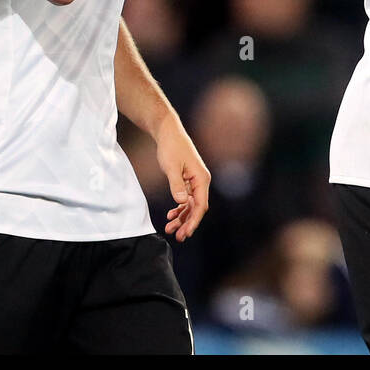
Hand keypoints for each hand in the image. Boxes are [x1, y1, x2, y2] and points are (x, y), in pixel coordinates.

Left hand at [155, 117, 210, 241]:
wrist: (168, 132)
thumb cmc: (171, 147)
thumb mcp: (171, 167)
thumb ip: (177, 185)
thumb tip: (182, 202)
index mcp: (201, 179)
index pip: (200, 205)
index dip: (194, 221)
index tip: (186, 233)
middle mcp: (201, 181)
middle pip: (197, 208)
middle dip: (187, 223)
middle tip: (177, 236)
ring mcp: (195, 181)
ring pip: (191, 205)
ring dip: (182, 218)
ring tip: (170, 229)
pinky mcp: (188, 180)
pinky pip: (187, 199)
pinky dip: (180, 208)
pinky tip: (171, 215)